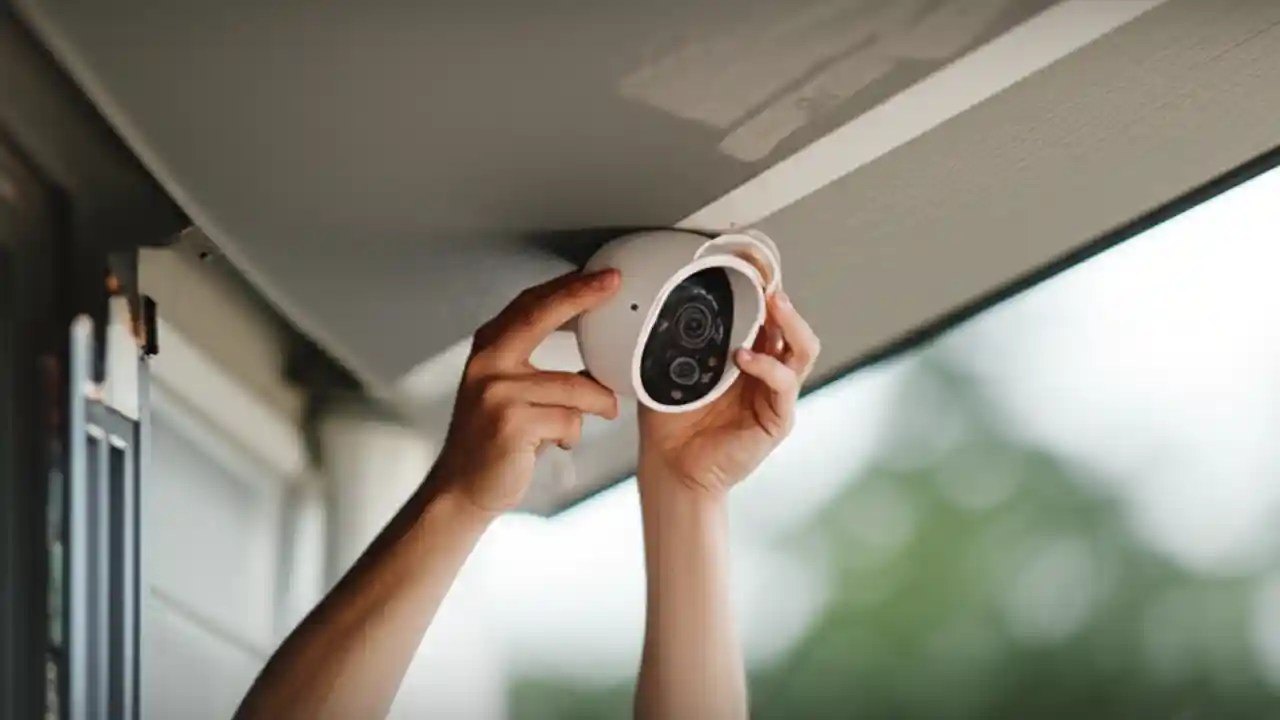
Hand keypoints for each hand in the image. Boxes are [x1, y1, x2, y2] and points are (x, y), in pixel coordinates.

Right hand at [432, 270, 621, 514]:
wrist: (462, 486)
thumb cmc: (492, 440)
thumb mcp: (508, 390)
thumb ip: (539, 366)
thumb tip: (592, 348)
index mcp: (489, 350)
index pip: (530, 305)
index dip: (567, 286)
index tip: (600, 275)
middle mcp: (488, 364)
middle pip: (539, 316)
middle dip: (579, 296)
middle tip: (612, 285)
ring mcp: (497, 392)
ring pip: (574, 385)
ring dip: (597, 403)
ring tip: (601, 412)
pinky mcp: (511, 423)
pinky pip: (569, 420)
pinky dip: (573, 434)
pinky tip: (559, 441)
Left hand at [638, 291, 819, 494]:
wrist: (672, 465)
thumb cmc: (672, 419)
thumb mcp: (673, 367)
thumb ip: (680, 338)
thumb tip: (668, 300)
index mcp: (745, 356)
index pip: (767, 316)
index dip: (765, 291)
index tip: (753, 265)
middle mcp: (766, 372)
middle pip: (793, 327)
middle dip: (784, 299)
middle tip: (767, 280)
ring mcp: (776, 394)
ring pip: (802, 350)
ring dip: (790, 323)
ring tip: (773, 304)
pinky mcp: (778, 418)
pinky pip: (783, 385)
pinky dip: (767, 366)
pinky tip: (744, 357)